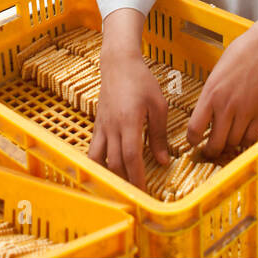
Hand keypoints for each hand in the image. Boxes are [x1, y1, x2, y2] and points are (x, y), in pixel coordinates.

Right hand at [88, 49, 170, 186]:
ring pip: (100, 158)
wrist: (118, 63)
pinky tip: (109, 169)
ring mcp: (102, 126)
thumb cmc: (142, 81)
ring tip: (121, 185)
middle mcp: (112, 126)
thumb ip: (159, 135)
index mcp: (129, 121)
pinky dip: (100, 162)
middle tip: (136, 194)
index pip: (131, 155)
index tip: (144, 191)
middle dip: (125, 181)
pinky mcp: (98, 124)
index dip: (137, 176)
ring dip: (110, 174)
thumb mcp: (158, 106)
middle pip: (115, 161)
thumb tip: (163, 161)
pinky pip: (95, 149)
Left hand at [187, 21, 257, 157]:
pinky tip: (243, 137)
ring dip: (229, 147)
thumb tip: (206, 114)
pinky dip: (246, 142)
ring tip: (227, 143)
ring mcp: (245, 111)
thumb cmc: (239, 55)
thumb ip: (210, 96)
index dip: (193, 141)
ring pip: (234, 143)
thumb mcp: (216, 74)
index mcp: (210, 94)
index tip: (194, 142)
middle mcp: (226, 106)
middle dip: (211, 151)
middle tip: (210, 150)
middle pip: (215, 143)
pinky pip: (251, 138)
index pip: (195, 129)